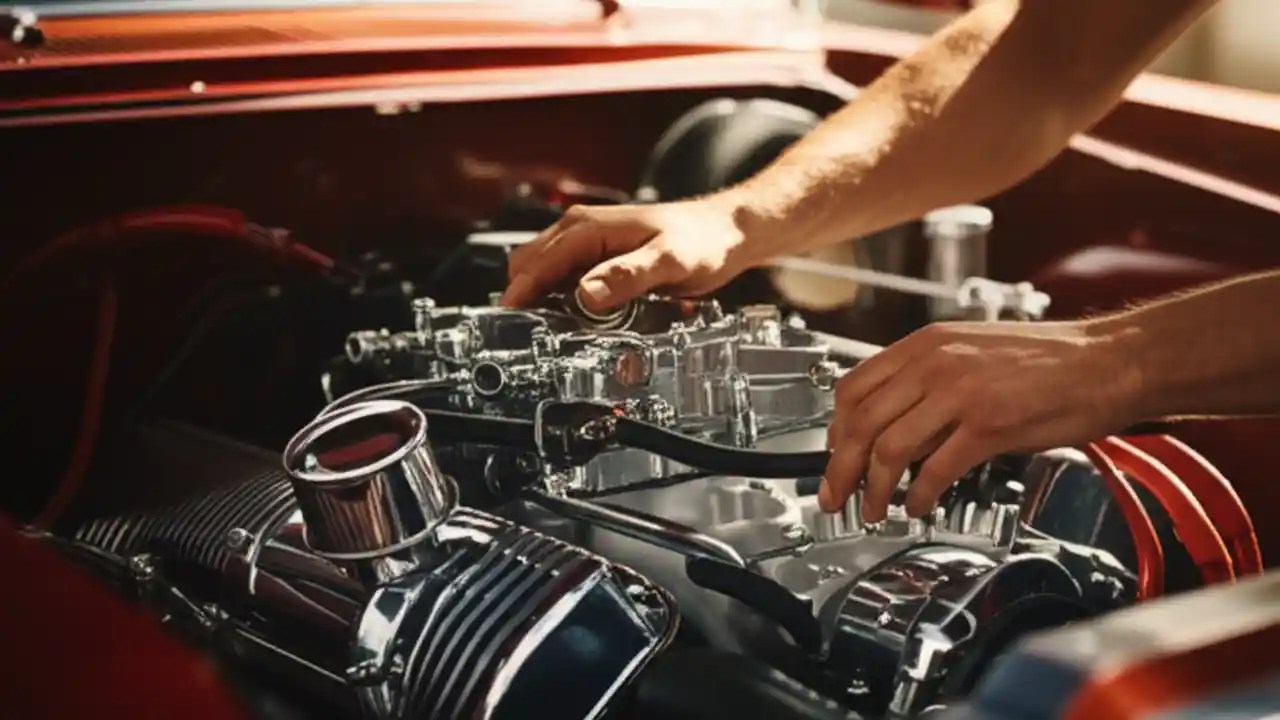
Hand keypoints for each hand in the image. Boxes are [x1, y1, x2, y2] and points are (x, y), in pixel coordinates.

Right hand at [501, 198, 756, 311]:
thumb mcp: (669, 261)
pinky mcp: (598, 257)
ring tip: (555, 333)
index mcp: (588, 228)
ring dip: (543, 299)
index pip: (537, 262)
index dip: (520, 294)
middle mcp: (581, 230)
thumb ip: (628, 276)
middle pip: (529, 265)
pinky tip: (578, 320)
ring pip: (544, 272)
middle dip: (525, 297)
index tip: (508, 322)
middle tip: (534, 335)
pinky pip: (565, 278)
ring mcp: (588, 243)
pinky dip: (561, 298)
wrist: (726, 230)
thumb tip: (586, 294)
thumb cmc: (702, 240)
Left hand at [820, 320, 1143, 520]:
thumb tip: (893, 422)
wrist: (1109, 361)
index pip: (854, 388)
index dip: (835, 430)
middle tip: (835, 497)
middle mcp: (936, 363)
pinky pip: (935, 468)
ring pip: (890, 448)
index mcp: (927, 344)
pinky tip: (919, 506)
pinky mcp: (989, 425)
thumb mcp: (972, 353)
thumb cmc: (1049, 361)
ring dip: (875, 489)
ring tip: (875, 509)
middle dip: (840, 469)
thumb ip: (928, 381)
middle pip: (862, 423)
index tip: (832, 456)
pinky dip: (919, 495)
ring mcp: (961, 393)